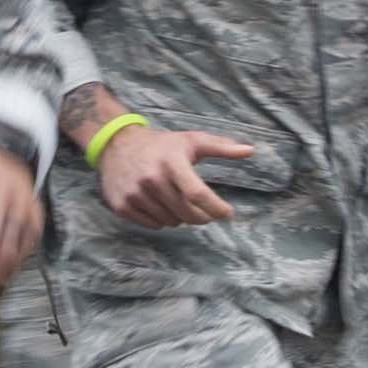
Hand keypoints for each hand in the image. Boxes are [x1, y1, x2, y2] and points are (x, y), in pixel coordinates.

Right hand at [97, 122, 255, 230]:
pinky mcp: (122, 206)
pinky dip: (161, 220)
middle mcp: (152, 178)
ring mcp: (135, 194)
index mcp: (172, 162)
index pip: (197, 193)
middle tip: (204, 211)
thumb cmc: (162, 145)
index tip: (228, 214)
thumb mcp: (191, 141)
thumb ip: (221, 147)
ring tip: (174, 199)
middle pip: (187, 213)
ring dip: (179, 216)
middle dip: (200, 215)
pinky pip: (154, 226)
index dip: (216, 208)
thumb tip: (250, 151)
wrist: (116, 144)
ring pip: (171, 222)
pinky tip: (158, 203)